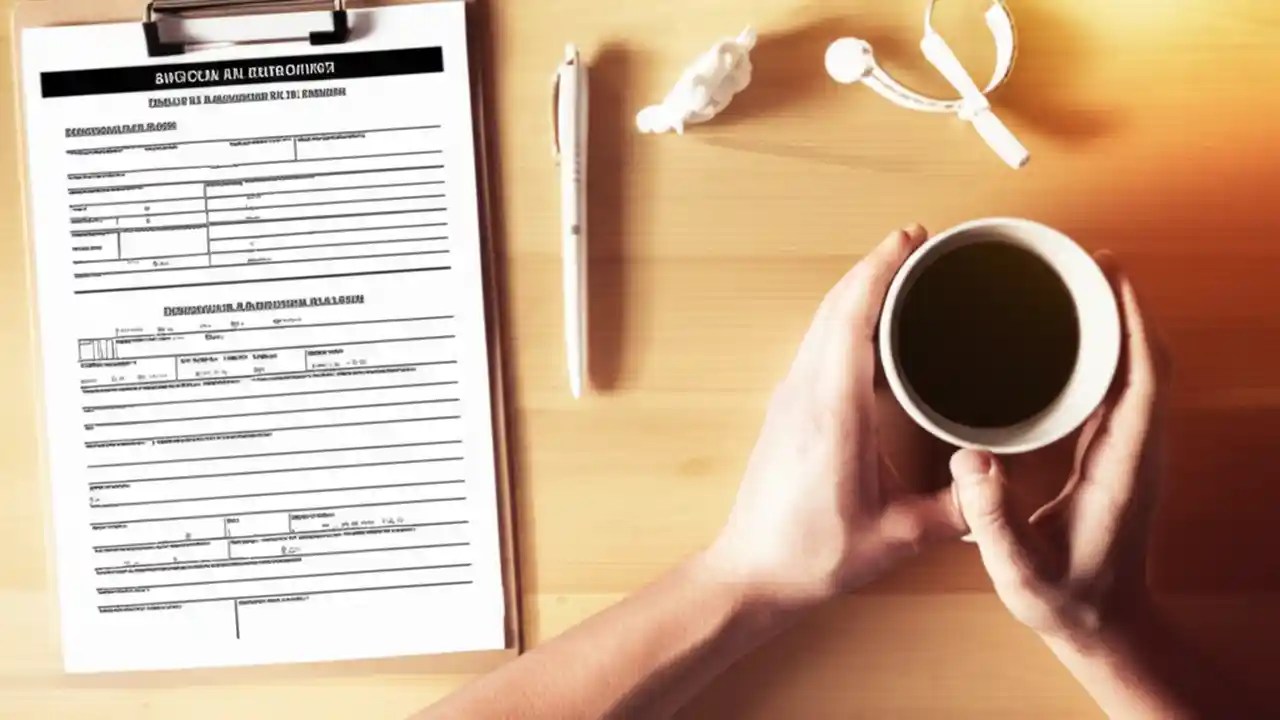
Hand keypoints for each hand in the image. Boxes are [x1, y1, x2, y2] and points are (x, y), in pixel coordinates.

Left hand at [705, 226, 966, 608]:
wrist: (753, 569)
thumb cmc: (814, 553)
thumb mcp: (899, 536)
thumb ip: (956, 507)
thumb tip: (996, 477)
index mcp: (832, 409)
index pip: (852, 317)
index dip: (880, 270)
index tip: (910, 238)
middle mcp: (805, 391)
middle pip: (836, 306)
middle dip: (877, 268)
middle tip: (921, 246)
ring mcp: (790, 396)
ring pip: (822, 322)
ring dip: (858, 291)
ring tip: (903, 276)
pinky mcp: (788, 407)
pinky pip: (817, 343)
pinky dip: (846, 318)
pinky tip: (873, 328)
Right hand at [949, 256, 1169, 642]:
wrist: (1099, 624)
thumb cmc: (1063, 599)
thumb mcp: (1019, 570)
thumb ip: (993, 517)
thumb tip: (967, 458)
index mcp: (1123, 469)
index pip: (1142, 380)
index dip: (1132, 324)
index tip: (1112, 277)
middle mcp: (1137, 450)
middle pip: (1147, 360)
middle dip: (1126, 305)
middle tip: (1087, 260)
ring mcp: (1132, 450)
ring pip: (1138, 369)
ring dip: (1119, 323)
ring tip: (1081, 282)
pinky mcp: (1118, 452)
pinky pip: (1123, 386)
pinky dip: (1109, 349)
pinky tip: (1077, 335)